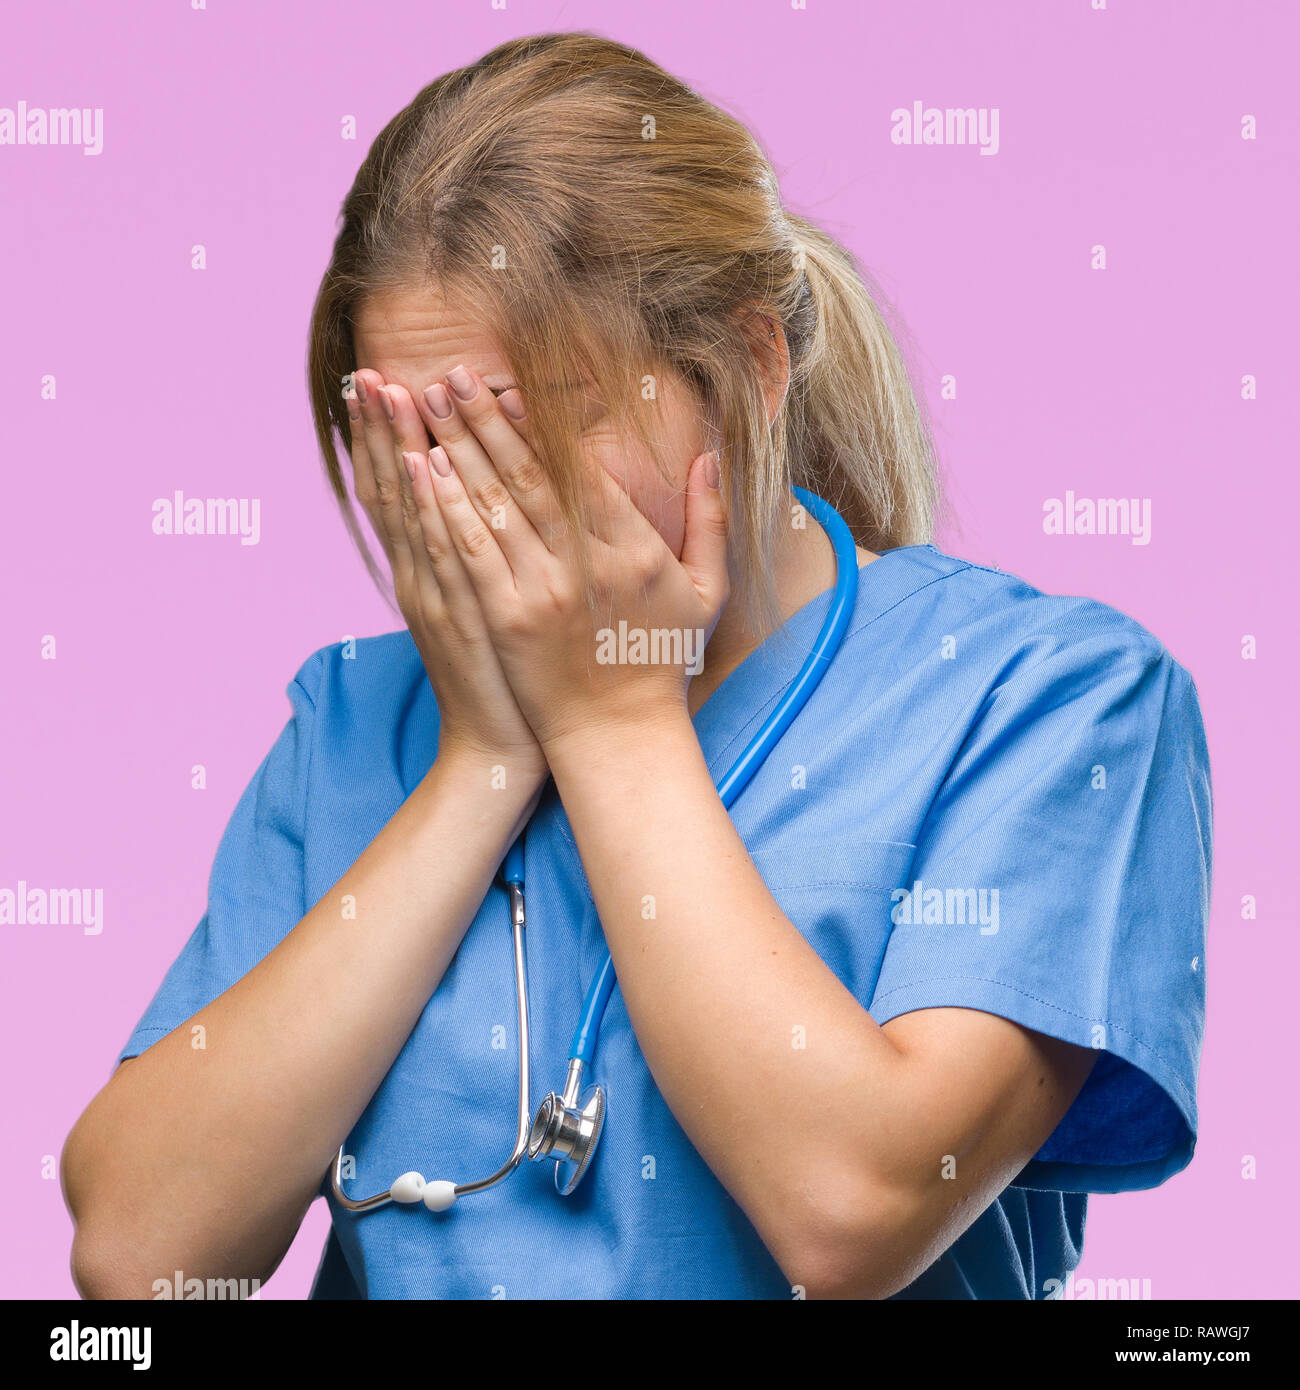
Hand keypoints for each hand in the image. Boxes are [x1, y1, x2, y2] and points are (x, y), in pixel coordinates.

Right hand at [345, 369, 547, 785]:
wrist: (498, 745)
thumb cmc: (505, 673)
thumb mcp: (481, 606)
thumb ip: (474, 556)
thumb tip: (481, 502)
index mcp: (425, 571)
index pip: (397, 492)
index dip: (384, 440)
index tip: (375, 385)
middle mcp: (420, 577)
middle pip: (393, 490)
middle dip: (381, 430)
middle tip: (369, 371)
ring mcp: (436, 596)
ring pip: (411, 512)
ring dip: (398, 450)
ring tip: (388, 392)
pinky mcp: (461, 618)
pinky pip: (445, 554)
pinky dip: (431, 511)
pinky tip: (425, 467)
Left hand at [405, 364, 729, 751]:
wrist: (618, 737)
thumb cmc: (660, 663)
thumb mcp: (705, 591)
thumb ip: (710, 520)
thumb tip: (712, 455)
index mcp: (636, 549)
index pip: (581, 469)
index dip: (542, 424)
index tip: (512, 386)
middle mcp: (589, 563)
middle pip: (529, 474)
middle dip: (486, 419)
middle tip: (453, 373)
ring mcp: (544, 591)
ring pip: (494, 503)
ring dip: (456, 446)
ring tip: (427, 403)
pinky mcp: (508, 618)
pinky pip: (472, 549)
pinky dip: (446, 505)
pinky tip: (422, 468)